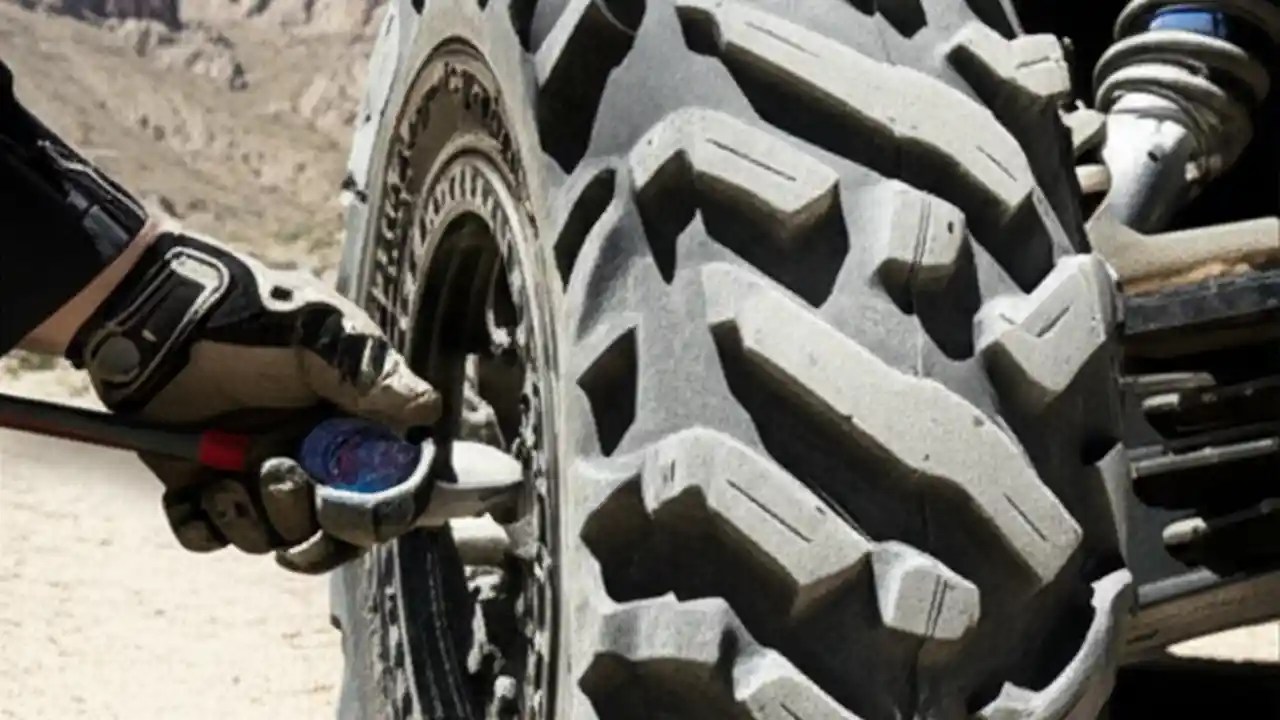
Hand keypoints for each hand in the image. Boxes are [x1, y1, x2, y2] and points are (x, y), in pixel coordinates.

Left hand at [69, 227, 440, 572]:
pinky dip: (201, 526)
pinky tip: (195, 493)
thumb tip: (428, 411)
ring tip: (224, 482)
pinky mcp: (199, 484)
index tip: (349, 510)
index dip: (376, 514)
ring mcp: (255, 474)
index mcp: (349, 427)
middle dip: (305, 521)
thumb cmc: (251, 315)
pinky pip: (207, 535)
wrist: (161, 317)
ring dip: (249, 522)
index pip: (384, 491)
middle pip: (329, 529)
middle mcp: (309, 457)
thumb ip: (371, 376)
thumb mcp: (322, 334)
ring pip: (270, 536)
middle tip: (277, 478)